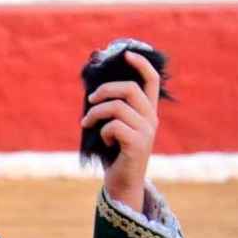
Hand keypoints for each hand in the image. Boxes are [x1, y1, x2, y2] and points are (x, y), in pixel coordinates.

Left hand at [81, 50, 159, 211]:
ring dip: (95, 114)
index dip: (141, 65)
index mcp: (147, 112)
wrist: (122, 183)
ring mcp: (146, 131)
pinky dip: (103, 131)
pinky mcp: (138, 144)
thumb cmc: (114, 154)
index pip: (152, 81)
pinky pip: (114, 126)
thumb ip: (111, 110)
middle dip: (104, 90)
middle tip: (90, 100)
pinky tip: (104, 141)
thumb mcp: (114, 127)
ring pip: (117, 107)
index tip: (127, 54)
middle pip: (129, 89)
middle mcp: (151, 119)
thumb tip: (92, 91)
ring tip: (86, 123)